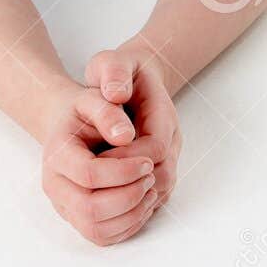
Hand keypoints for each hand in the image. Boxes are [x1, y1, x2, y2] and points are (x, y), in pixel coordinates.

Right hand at [40, 82, 159, 245]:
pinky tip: (142, 202)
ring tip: (150, 189)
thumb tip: (126, 136)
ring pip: (96, 229)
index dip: (123, 172)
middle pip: (91, 209)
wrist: (71, 128)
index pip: (89, 174)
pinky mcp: (77, 219)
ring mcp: (64, 206)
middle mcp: (55, 186)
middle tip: (151, 176)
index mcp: (57, 155)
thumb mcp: (93, 98)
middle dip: (129, 196)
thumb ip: (108, 112)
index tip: (148, 161)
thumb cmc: (84, 113)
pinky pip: (102, 237)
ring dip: (131, 214)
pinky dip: (127, 226)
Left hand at [84, 44, 181, 211]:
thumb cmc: (116, 73)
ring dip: (128, 196)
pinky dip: (131, 203)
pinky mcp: (158, 172)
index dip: (127, 157)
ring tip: (96, 189)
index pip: (155, 148)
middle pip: (162, 176)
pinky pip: (153, 199)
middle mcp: (172, 140)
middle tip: (94, 180)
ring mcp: (168, 158)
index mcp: (163, 114)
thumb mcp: (110, 62)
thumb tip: (116, 94)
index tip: (98, 155)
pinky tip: (103, 195)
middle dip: (127, 183)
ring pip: (159, 192)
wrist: (129, 80)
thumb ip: (113, 72)